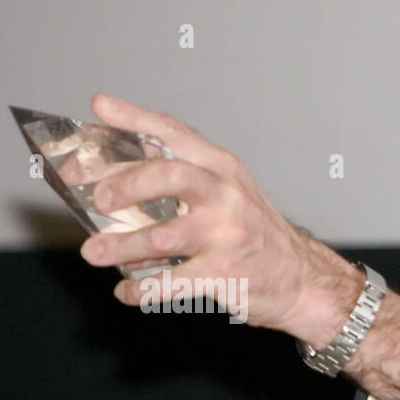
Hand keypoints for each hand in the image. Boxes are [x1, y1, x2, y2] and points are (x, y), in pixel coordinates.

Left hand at [77, 94, 360, 347]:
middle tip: (100, 199)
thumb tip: (127, 164)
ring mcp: (226, 236)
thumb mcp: (233, 193)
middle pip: (167, 175)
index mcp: (224, 171)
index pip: (175, 134)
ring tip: (93, 252)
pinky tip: (128, 291)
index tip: (100, 108)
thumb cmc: (261, 238)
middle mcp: (226, 197)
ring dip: (119, 246)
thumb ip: (188, 175)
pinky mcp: (223, 274)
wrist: (305, 282)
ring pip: (160, 236)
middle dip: (124, 184)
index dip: (134, 118)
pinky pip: (170, 282)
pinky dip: (142, 288)